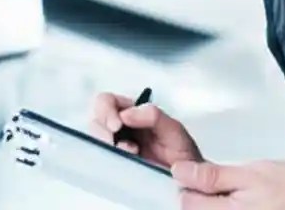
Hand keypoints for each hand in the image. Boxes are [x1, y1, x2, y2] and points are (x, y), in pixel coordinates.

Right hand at [88, 91, 202, 167]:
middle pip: (96, 119)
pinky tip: (125, 163)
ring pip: (96, 139)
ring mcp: (117, 146)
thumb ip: (154, 116)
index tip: (116, 125)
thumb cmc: (183, 155)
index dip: (107, 110)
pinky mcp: (115, 164)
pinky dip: (108, 159)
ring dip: (107, 146)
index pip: (109, 102)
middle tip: (116, 144)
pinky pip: (101, 158)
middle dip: (102, 130)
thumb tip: (126, 113)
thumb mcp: (174, 131)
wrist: (188, 181)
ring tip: (130, 154)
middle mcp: (122, 128)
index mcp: (135, 113)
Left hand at [172, 159, 284, 209]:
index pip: (186, 200)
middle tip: (233, 188)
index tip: (209, 177)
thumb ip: (213, 176)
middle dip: (210, 197)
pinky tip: (259, 207)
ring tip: (249, 200)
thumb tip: (180, 171)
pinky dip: (241, 208)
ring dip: (226, 204)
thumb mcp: (253, 174)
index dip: (194, 183)